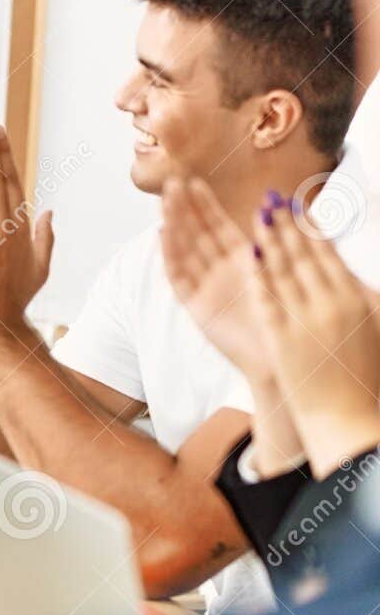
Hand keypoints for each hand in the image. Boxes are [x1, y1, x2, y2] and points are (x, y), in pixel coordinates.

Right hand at [159, 178, 267, 381]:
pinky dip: (170, 256)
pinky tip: (162, 235)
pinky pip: (179, 278)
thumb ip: (273, 240)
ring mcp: (206, 287)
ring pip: (185, 250)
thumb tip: (273, 203)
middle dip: (183, 208)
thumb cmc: (287, 317)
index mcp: (242, 261)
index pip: (217, 226)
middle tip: (172, 182)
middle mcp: (220, 271)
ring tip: (164, 201)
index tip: (193, 181)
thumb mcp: (283, 271)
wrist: (280, 356)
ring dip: (174, 224)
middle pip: (196, 234)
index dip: (205, 204)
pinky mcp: (196, 307)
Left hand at [253, 197, 379, 474]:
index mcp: (354, 298)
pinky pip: (268, 299)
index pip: (328, 254)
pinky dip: (258, 274)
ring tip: (258, 216)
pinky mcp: (283, 339)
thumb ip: (359, 293)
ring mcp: (306, 321)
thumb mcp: (372, 323)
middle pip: (305, 256)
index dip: (310, 228)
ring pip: (284, 271)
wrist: (348, 415)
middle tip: (273, 198)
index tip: (297, 206)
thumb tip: (343, 269)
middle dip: (287, 225)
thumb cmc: (364, 372)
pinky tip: (246, 255)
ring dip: (270, 240)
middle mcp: (331, 304)